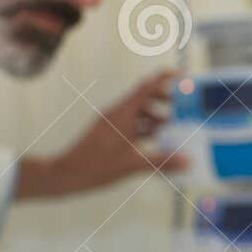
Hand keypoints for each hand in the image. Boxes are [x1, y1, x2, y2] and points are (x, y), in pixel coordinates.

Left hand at [17, 71, 185, 198]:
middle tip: (184, 107)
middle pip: (145, 97)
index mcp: (122, 114)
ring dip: (158, 117)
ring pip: (140, 113)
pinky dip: (148, 130)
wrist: (64, 175)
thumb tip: (188, 161)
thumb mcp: (132, 164)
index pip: (146, 87)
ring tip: (174, 129)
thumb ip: (161, 162)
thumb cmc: (94, 167)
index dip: (165, 78)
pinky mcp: (110, 134)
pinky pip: (133, 126)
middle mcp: (117, 114)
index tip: (182, 75)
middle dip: (165, 100)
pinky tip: (158, 143)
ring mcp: (113, 124)